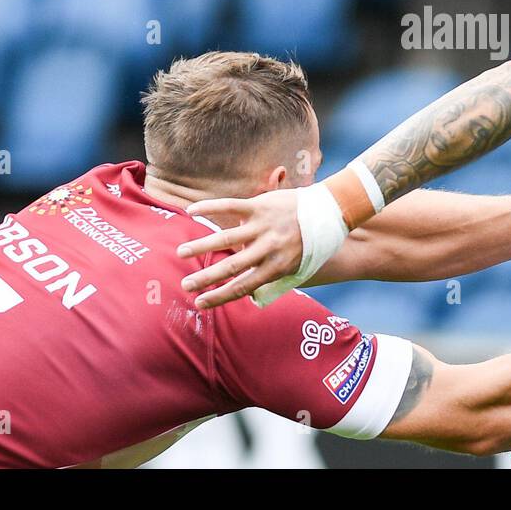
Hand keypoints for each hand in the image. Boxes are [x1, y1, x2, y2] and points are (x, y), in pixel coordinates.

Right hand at [176, 189, 304, 308]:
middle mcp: (269, 248)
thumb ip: (271, 276)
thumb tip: (247, 291)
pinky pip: (231, 206)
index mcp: (277, 267)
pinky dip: (210, 207)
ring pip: (227, 238)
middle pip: (231, 266)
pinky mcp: (260, 205)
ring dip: (202, 246)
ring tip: (181, 253)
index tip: (200, 304)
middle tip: (185, 285)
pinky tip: (191, 211)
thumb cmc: (311, 242)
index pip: (243, 286)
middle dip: (206, 278)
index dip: (220, 297)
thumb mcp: (296, 266)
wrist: (329, 211)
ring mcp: (264, 226)